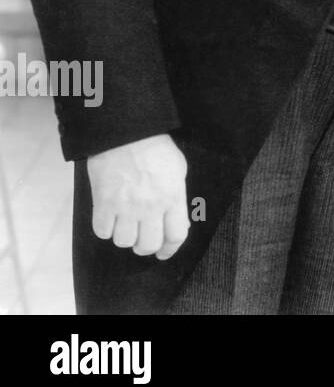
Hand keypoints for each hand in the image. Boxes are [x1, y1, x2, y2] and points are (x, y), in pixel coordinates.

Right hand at [86, 134, 188, 259]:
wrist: (126, 133)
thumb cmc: (155, 148)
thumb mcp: (178, 170)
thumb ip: (177, 198)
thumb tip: (176, 223)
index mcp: (173, 196)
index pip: (176, 235)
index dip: (170, 249)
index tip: (163, 252)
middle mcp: (151, 206)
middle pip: (148, 244)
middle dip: (146, 247)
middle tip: (143, 242)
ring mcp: (126, 206)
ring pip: (123, 241)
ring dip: (124, 238)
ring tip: (126, 226)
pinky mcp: (104, 203)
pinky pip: (102, 231)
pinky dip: (105, 230)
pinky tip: (109, 219)